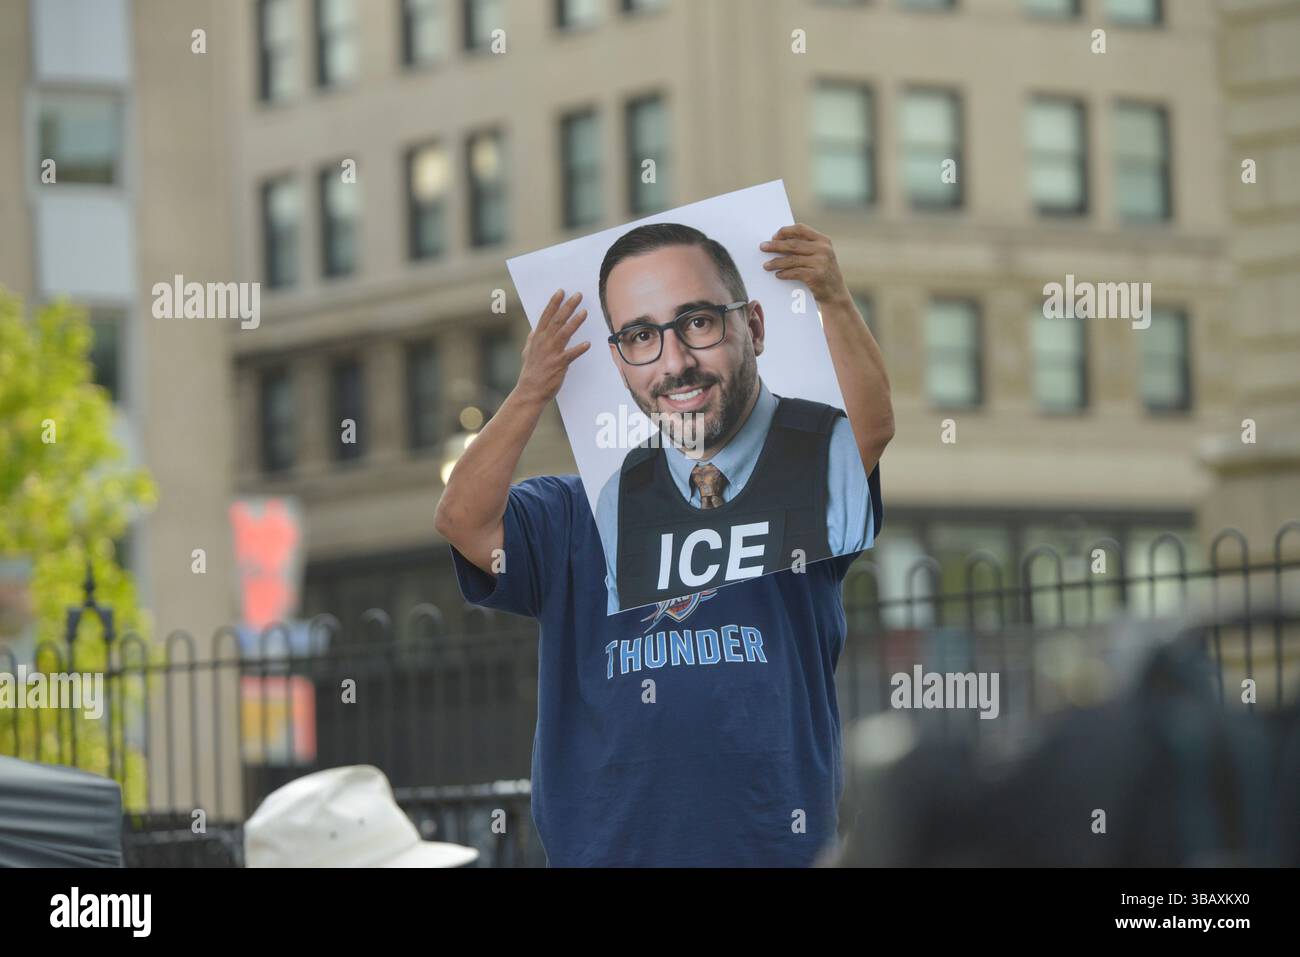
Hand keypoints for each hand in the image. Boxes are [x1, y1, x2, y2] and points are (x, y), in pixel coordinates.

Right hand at [515, 289, 591, 404]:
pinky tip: (588, 344)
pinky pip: (571, 355)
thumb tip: (534, 330)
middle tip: (578, 295)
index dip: (554, 303)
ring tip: (584, 312)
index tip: (561, 291)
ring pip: (564, 333)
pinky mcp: (559, 365)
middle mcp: (544, 342)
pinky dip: (579, 349)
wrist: (530, 391)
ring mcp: (551, 353)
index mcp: (536, 338)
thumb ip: (532, 339)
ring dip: (575, 322)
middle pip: (557, 320)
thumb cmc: (530, 372)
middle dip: (568, 306)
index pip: (545, 316)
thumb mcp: (528, 352)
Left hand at [760, 223, 850, 306]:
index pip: (801, 229)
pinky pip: (795, 272)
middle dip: (775, 245)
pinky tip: (777, 275)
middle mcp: (823, 249)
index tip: (773, 236)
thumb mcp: (819, 256)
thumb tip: (778, 242)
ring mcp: (821, 262)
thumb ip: (805, 247)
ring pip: (792, 259)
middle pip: (793, 244)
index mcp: (823, 240)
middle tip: (762, 247)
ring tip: (766, 265)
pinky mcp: (816, 275)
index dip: (785, 231)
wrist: (836, 294)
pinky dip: (784, 273)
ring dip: (776, 262)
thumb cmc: (822, 273)